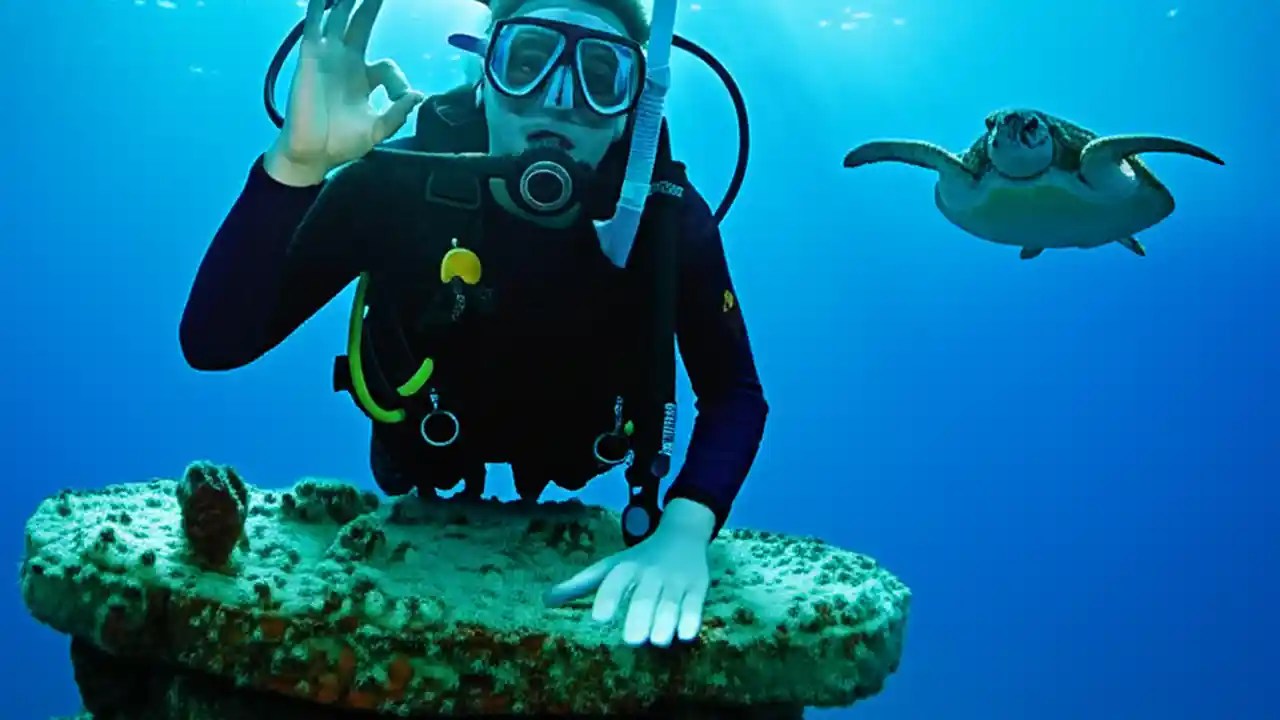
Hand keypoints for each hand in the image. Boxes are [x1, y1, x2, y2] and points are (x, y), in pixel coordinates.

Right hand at [265, 0, 425, 185]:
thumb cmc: (342, 143)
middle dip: (371, 6)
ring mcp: (327, 57)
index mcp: (364, 80)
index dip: (398, 80)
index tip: (402, 97)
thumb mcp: (378, 129)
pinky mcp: (310, 57)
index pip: (387, 66)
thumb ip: (399, 113)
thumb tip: (419, 95)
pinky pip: (314, 25)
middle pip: (362, 25)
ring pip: (339, 18)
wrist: (312, 153)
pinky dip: (319, 8)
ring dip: (347, 1)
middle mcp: (346, 62)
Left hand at [545, 498, 714, 646]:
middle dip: (639, 616)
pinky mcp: (698, 586)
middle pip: (644, 595)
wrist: (682, 535)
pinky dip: (690, 620)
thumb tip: (544, 600)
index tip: (598, 618)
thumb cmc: (639, 558)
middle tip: (631, 639)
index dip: (607, 598)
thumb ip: (580, 584)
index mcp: (626, 567)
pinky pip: (695, 604)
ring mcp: (676, 579)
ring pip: (671, 602)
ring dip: (664, 621)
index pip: (614, 581)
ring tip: (656, 640)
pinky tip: (684, 634)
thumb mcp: (610, 565)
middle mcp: (650, 572)